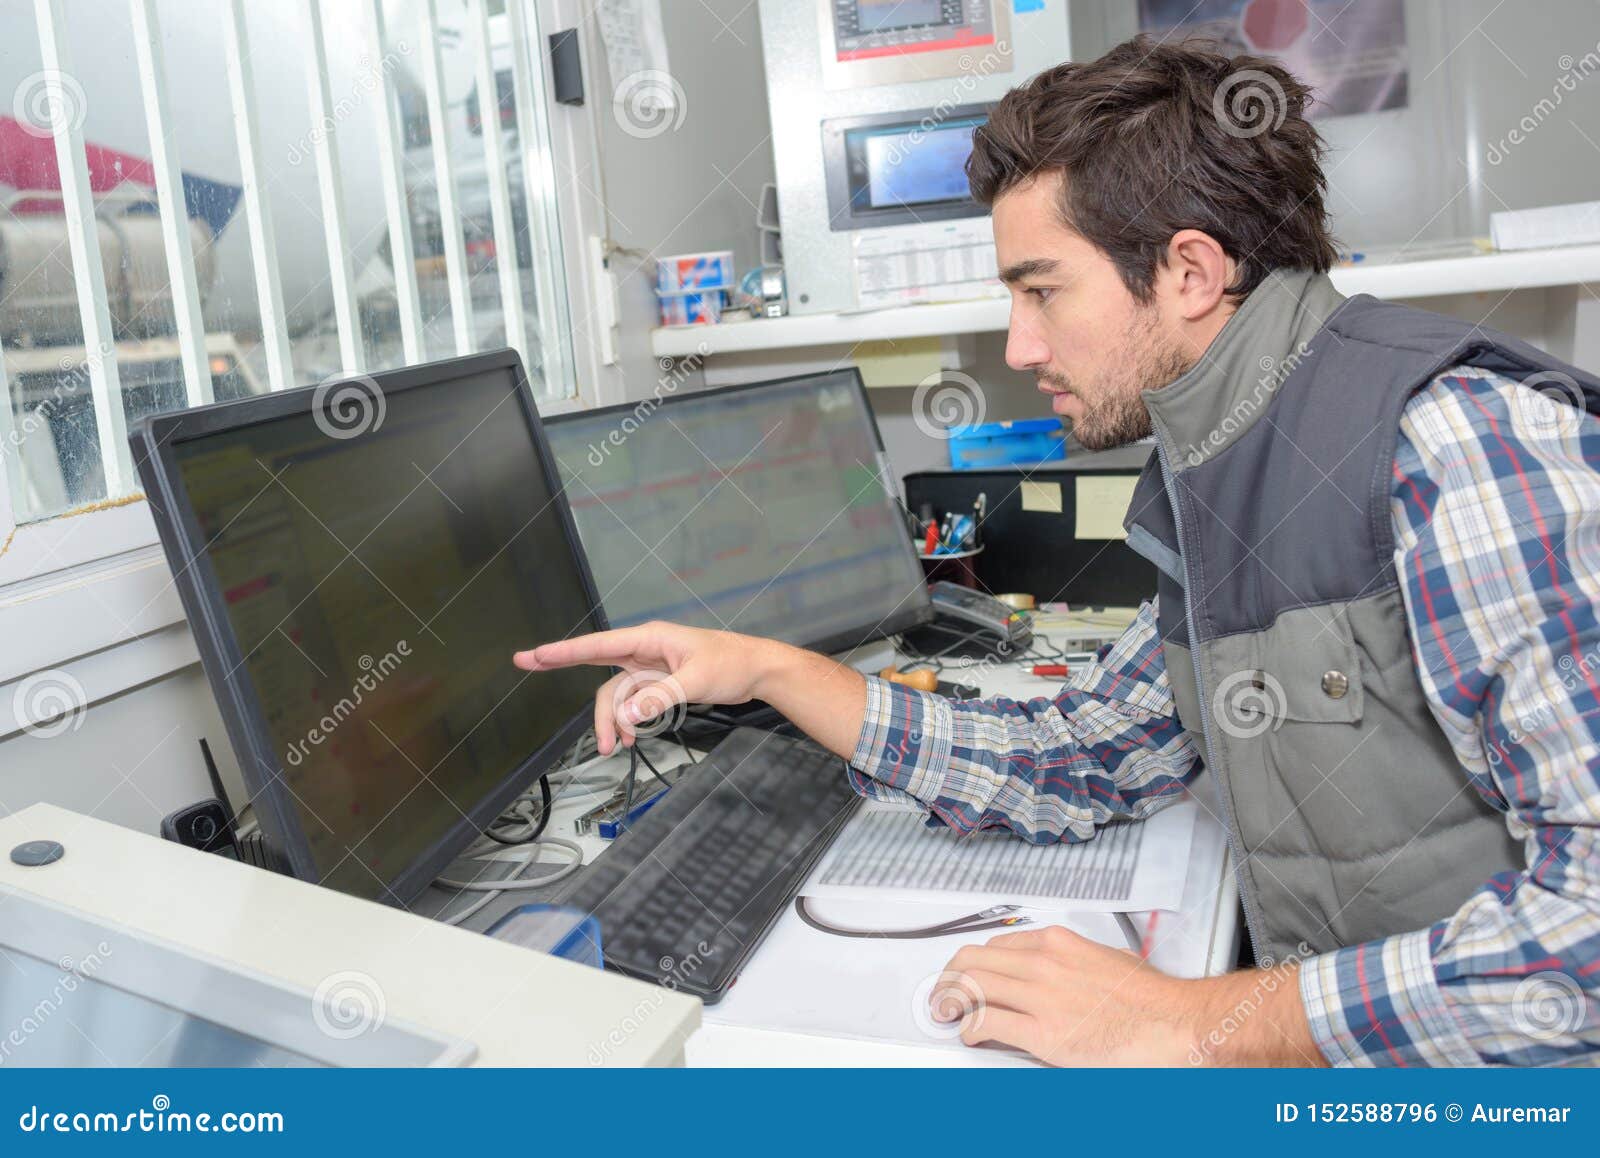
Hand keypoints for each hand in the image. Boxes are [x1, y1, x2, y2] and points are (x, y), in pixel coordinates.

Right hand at [513, 621, 784, 753]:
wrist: (756, 670)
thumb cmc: (730, 664)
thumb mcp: (695, 680)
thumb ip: (659, 698)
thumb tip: (626, 716)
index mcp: (649, 639)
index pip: (597, 645)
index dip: (563, 651)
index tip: (533, 655)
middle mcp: (643, 651)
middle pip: (598, 669)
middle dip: (574, 683)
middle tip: (540, 680)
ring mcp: (650, 668)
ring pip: (617, 696)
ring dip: (612, 722)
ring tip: (615, 748)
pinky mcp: (658, 683)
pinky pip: (632, 703)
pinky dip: (628, 721)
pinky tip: (630, 739)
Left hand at [931, 924, 1324, 1065]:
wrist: (1173, 1025)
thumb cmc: (1149, 1000)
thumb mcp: (1106, 960)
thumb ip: (1073, 961)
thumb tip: (1057, 972)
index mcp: (1058, 944)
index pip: (997, 944)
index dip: (976, 961)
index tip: (969, 973)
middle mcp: (1044, 964)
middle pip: (973, 959)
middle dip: (951, 977)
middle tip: (944, 993)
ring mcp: (1041, 997)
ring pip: (972, 986)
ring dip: (950, 1000)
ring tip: (945, 1013)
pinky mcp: (1043, 1033)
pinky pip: (988, 1023)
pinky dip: (970, 1029)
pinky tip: (970, 1035)